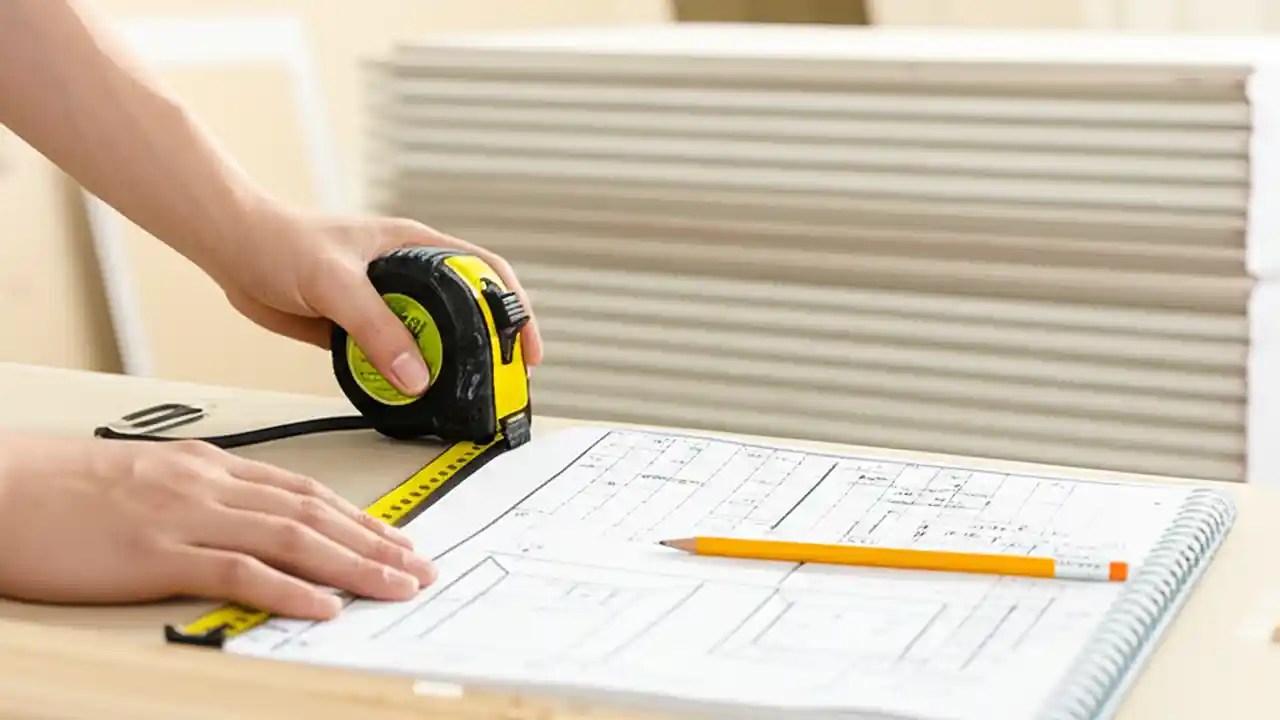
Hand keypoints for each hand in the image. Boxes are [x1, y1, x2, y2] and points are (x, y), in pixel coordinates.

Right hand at [0, 433, 435, 618]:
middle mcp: (209, 486)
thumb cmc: (61, 489)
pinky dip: (289, 590)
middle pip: (313, 513)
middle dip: (375, 542)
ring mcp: (186, 518)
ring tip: (397, 585)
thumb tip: (244, 524)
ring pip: (292, 539)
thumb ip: (200, 496)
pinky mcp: (156, 555)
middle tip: (419, 567)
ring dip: (355, 565)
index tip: (395, 538)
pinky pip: (238, 572)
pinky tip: (325, 607)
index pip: (304, 491)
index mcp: (208, 467)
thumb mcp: (146, 480)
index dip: (358, 517)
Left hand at [218, 204, 543, 396]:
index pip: (485, 273)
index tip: (526, 347)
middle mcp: (407, 275)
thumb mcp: (335, 283)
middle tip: (499, 385)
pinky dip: (406, 380)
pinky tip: (409, 399)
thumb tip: (416, 377)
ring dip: (446, 369)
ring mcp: (385, 303)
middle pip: (467, 314)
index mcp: (416, 247)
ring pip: (431, 341)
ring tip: (460, 398)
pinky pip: (395, 359)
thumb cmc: (280, 242)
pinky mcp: (359, 329)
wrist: (230, 250)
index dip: (514, 309)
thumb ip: (377, 329)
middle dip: (488, 349)